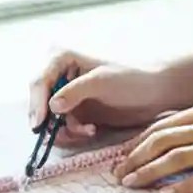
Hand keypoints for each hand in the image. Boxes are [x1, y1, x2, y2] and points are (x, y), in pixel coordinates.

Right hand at [28, 50, 175, 147]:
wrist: (155, 92)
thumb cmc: (131, 78)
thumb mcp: (102, 81)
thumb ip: (75, 91)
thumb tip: (52, 105)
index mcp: (62, 58)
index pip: (39, 81)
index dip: (36, 103)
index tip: (39, 125)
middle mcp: (59, 75)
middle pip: (39, 101)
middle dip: (49, 120)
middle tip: (58, 134)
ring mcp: (67, 95)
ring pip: (49, 118)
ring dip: (64, 129)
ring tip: (86, 130)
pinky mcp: (76, 111)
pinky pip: (62, 127)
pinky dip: (73, 132)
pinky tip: (92, 130)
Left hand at [111, 101, 192, 192]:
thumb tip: (175, 127)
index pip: (163, 125)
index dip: (138, 140)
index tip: (122, 154)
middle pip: (163, 140)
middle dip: (135, 157)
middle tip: (119, 173)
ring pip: (178, 159)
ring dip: (150, 172)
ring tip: (132, 184)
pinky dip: (182, 188)